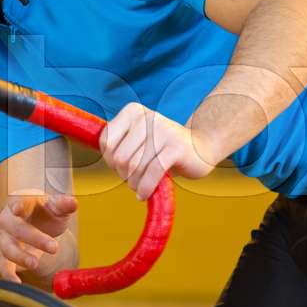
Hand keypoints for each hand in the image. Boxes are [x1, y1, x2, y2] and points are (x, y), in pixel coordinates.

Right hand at [0, 190, 76, 282]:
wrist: (31, 220)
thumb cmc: (44, 212)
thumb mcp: (55, 207)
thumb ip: (63, 205)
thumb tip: (73, 203)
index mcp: (21, 204)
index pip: (18, 203)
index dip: (18, 206)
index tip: (18, 209)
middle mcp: (8, 221)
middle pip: (17, 229)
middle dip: (35, 238)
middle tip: (54, 247)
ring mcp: (4, 239)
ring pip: (8, 248)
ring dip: (21, 257)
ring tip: (35, 264)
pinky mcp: (5, 255)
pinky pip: (4, 266)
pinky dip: (9, 275)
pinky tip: (17, 283)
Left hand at [99, 103, 219, 199]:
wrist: (202, 147)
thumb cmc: (163, 148)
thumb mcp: (138, 141)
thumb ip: (118, 145)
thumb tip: (104, 158)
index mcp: (133, 112)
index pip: (106, 142)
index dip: (110, 161)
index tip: (121, 167)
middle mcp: (147, 117)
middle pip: (119, 157)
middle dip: (123, 174)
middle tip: (133, 179)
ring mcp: (163, 130)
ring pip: (134, 166)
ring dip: (134, 184)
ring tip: (139, 187)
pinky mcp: (176, 147)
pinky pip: (152, 172)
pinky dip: (145, 188)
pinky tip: (144, 195)